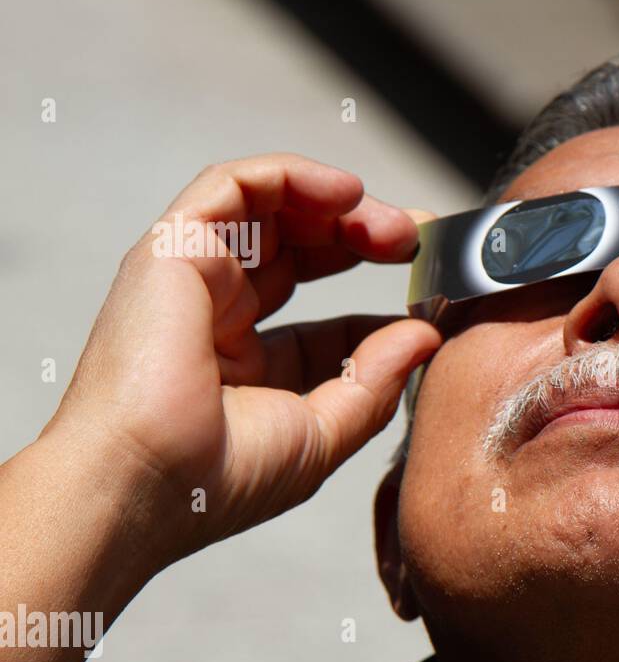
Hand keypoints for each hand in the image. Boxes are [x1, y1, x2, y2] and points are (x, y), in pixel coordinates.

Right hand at [43, 153, 440, 573]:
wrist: (144, 484)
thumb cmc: (219, 478)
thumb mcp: (323, 432)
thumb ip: (376, 380)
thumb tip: (424, 334)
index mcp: (247, 369)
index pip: (325, 323)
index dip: (378, 306)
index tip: (432, 302)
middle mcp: (217, 317)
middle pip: (301, 252)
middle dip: (366, 238)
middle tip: (420, 242)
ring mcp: (193, 279)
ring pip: (271, 210)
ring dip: (342, 206)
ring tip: (397, 226)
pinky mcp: (174, 248)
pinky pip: (233, 186)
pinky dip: (293, 176)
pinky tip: (347, 193)